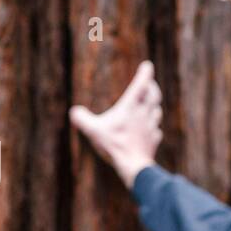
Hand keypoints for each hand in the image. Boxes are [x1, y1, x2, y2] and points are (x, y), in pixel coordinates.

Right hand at [69, 60, 163, 187]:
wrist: (134, 165)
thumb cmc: (114, 145)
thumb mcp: (93, 130)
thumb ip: (82, 119)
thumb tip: (74, 111)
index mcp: (131, 107)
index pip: (142, 84)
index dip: (145, 73)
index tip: (148, 65)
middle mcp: (143, 114)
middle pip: (153, 95)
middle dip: (152, 87)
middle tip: (149, 83)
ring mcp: (150, 127)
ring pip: (156, 111)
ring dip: (154, 105)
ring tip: (150, 104)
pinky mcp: (153, 140)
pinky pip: (156, 130)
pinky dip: (153, 127)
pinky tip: (150, 129)